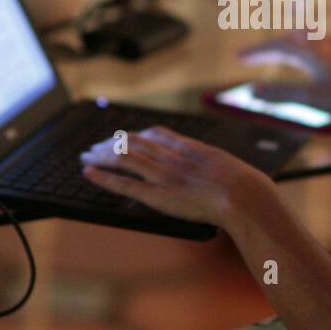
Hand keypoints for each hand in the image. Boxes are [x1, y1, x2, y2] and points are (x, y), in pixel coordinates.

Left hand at [79, 126, 274, 226]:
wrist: (242, 195)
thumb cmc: (244, 187)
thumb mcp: (228, 166)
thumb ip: (214, 165)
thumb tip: (216, 169)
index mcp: (188, 148)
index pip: (154, 134)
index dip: (135, 135)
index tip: (124, 136)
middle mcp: (171, 157)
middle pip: (133, 143)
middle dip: (111, 143)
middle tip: (95, 146)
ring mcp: (162, 175)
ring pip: (123, 158)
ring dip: (101, 156)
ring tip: (87, 156)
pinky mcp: (156, 195)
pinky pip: (124, 183)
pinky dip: (104, 178)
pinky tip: (89, 173)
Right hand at [239, 32, 330, 122]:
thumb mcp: (308, 99)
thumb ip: (279, 95)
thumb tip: (251, 92)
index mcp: (312, 53)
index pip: (278, 47)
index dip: (257, 51)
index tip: (239, 56)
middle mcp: (328, 49)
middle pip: (299, 39)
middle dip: (279, 44)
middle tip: (264, 52)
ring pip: (324, 42)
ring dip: (308, 42)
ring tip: (301, 41)